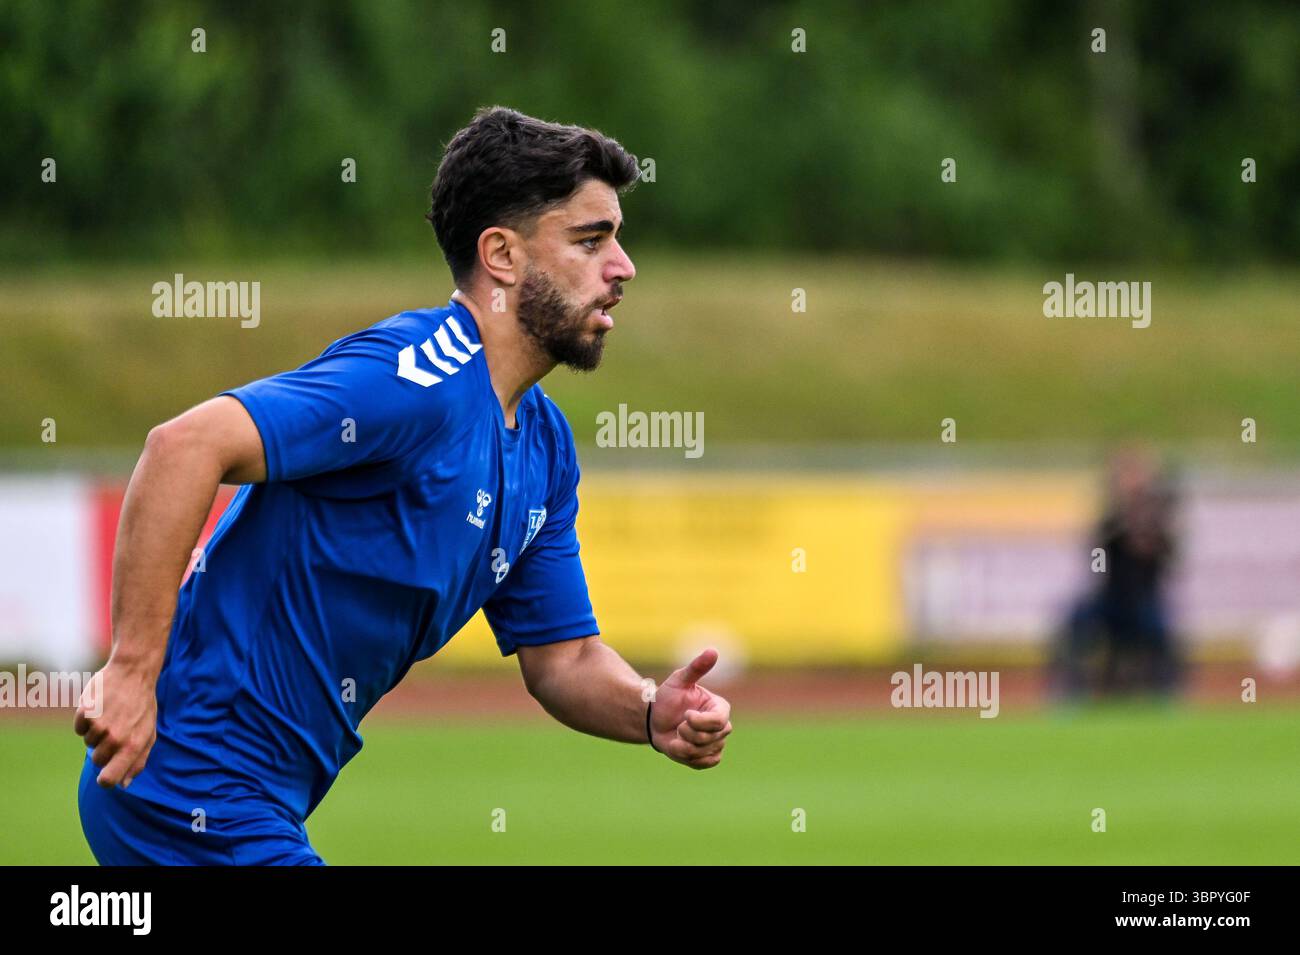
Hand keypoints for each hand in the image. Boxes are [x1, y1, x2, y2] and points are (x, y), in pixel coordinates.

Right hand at [73, 659, 158, 788]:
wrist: (133, 672)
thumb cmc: (142, 706)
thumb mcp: (149, 733)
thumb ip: (138, 760)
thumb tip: (124, 784)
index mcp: (132, 746)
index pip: (109, 780)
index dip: (105, 780)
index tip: (105, 775)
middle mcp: (115, 739)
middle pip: (97, 760)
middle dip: (104, 749)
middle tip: (116, 729)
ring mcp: (99, 726)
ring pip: (87, 742)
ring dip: (96, 732)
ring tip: (111, 714)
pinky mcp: (85, 713)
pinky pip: (78, 728)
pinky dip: (85, 720)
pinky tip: (100, 707)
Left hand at [649, 648, 732, 769]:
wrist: (654, 719)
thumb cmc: (668, 696)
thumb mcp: (680, 679)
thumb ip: (697, 667)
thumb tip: (713, 650)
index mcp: (720, 707)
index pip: (719, 721)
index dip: (700, 722)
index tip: (685, 715)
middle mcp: (722, 726)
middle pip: (711, 738)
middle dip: (688, 733)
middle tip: (677, 725)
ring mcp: (716, 743)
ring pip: (705, 752)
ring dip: (684, 745)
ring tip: (676, 735)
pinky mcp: (708, 757)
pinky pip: (703, 763)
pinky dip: (687, 757)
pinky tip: (678, 746)